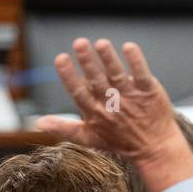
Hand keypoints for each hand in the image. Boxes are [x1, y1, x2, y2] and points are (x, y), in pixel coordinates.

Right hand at [35, 38, 192, 191]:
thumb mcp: (89, 137)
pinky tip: (129, 47)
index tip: (60, 58)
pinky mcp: (149, 92)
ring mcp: (131, 97)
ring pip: (117, 75)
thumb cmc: (119, 141)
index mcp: (95, 112)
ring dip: (109, 58)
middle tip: (79, 43)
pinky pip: (142, 74)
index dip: (69, 76)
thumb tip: (38, 123)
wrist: (154, 148)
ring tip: (101, 43)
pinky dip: (136, 61)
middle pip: (97, 80)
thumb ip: (64, 127)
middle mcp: (112, 103)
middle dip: (88, 62)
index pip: (79, 92)